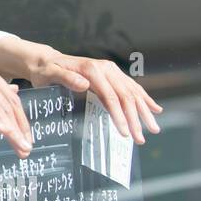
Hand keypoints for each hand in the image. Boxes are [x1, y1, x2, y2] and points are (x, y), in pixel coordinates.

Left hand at [0, 38, 161, 144]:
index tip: (125, 133)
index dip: (120, 116)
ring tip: (153, 129)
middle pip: (125, 96)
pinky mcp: (112, 74)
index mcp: (92, 70)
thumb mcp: (49, 75)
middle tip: (141, 139)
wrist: (48, 61)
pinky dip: (144, 98)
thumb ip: (65, 78)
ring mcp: (111, 70)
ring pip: (132, 92)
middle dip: (135, 119)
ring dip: (144, 111)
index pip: (111, 96)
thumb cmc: (46, 71)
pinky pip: (132, 87)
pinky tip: (154, 109)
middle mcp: (106, 68)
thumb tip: (84, 85)